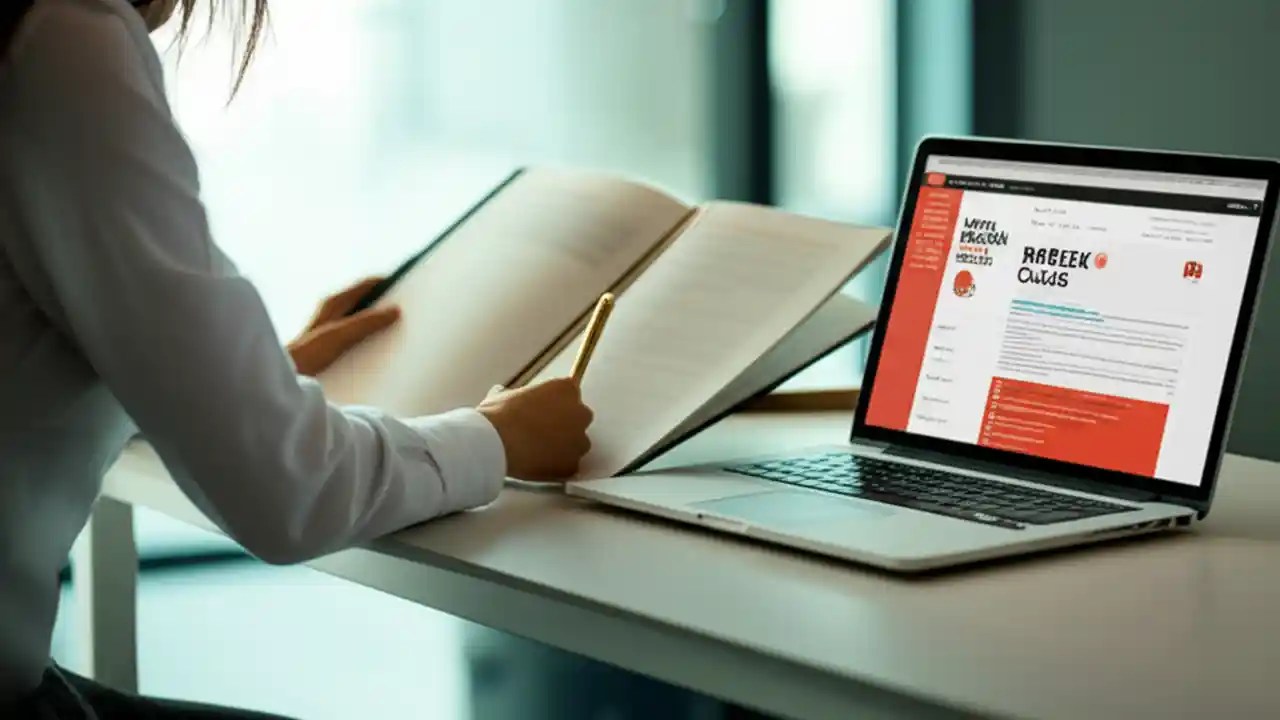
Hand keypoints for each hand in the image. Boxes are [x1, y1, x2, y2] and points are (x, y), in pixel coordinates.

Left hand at [288, 277, 400, 376]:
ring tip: (399, 331)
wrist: (288, 379)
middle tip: (408, 310)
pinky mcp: (334, 344)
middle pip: (367, 301)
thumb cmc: (307, 354)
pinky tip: (381, 350)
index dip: (387, 282)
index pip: (367, 284)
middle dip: (387, 304)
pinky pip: (359, 335)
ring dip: (380, 324)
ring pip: (363, 319)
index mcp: (334, 302)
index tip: (408, 285)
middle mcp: (334, 312)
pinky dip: (372, 338)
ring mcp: (334, 328)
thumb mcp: (340, 335)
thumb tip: (394, 310)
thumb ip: (366, 322)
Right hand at [478, 379, 593, 481]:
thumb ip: (521, 396)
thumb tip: (510, 399)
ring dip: (564, 446)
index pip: (570, 392)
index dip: (556, 402)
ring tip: (539, 451)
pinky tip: (538, 466)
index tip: (545, 409)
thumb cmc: (499, 414)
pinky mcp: (573, 464)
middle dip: (565, 423)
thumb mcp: (507, 394)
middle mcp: (580, 412)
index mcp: (566, 388)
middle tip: (541, 431)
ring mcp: (580, 440)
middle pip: (579, 417)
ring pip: (577, 443)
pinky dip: (557, 466)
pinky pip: (568, 465)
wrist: (496, 443)